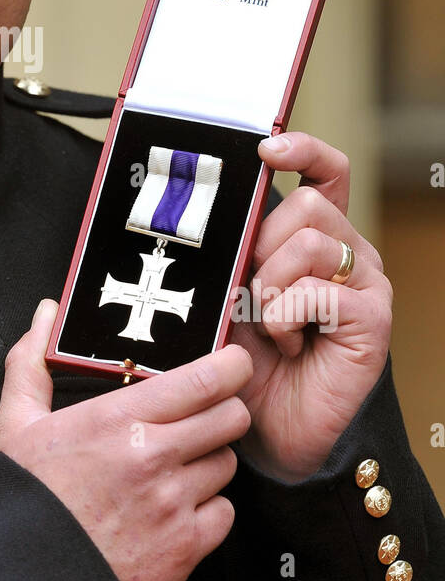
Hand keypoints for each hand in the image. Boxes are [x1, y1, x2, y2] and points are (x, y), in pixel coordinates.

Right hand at [0, 300, 252, 580]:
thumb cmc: (21, 499)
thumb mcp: (16, 424)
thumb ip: (32, 361)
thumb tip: (47, 313)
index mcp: (119, 419)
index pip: (207, 379)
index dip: (231, 366)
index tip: (232, 363)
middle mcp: (153, 457)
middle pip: (232, 418)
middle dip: (222, 411)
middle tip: (199, 416)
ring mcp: (173, 505)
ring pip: (228, 465)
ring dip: (209, 462)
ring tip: (173, 468)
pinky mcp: (185, 549)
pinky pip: (224, 514)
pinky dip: (207, 510)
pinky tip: (173, 509)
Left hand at [232, 131, 391, 481]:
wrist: (267, 433)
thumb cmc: (246, 365)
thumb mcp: (228, 296)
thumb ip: (231, 254)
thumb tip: (209, 213)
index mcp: (315, 240)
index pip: (328, 171)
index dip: (304, 148)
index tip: (267, 149)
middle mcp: (347, 254)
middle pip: (306, 205)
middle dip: (261, 247)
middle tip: (248, 295)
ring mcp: (365, 284)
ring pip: (309, 241)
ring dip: (269, 285)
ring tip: (266, 325)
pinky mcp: (372, 318)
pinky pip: (319, 289)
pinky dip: (285, 317)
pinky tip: (284, 345)